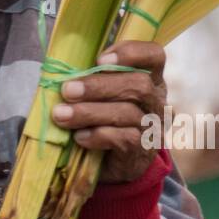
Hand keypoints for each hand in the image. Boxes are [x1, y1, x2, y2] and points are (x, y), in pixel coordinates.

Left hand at [49, 41, 166, 182]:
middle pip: (139, 85)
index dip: (131, 53)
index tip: (100, 61)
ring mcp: (152, 128)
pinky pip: (123, 138)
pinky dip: (97, 135)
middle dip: (100, 85)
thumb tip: (64, 72)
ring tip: (61, 115)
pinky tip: (79, 137)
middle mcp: (157, 102)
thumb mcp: (104, 96)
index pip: (155, 56)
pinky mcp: (142, 152)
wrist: (114, 166)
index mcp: (151, 80)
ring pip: (128, 113)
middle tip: (68, 90)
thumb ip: (95, 80)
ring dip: (89, 112)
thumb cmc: (106, 121)